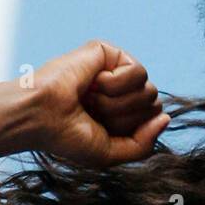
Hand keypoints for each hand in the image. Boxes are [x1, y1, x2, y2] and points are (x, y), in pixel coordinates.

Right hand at [26, 39, 169, 166]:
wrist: (39, 116)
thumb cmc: (67, 136)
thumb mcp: (111, 152)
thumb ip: (144, 144)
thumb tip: (166, 118)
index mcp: (121, 112)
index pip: (154, 119)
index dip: (133, 130)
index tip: (102, 129)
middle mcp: (120, 90)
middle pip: (154, 105)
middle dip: (124, 117)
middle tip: (92, 112)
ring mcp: (114, 70)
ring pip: (149, 90)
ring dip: (117, 103)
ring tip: (89, 98)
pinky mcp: (108, 51)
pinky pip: (138, 72)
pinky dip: (116, 84)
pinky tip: (93, 82)